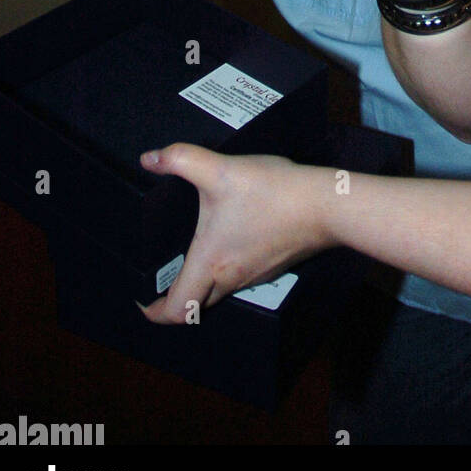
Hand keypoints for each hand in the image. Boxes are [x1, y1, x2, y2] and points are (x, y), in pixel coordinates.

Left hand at [138, 144, 331, 322]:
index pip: (176, 310)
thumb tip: (149, 158)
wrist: (326, 204)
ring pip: (221, 291)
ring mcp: (255, 274)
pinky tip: (234, 241)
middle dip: (177, 299)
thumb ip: (181, 159)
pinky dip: (230, 269)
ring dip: (205, 283)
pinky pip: (244, 276)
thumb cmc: (273, 193)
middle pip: (197, 304)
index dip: (155, 312)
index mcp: (210, 263)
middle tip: (164, 283)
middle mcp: (230, 277)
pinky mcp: (274, 264)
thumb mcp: (221, 169)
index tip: (144, 303)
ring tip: (195, 258)